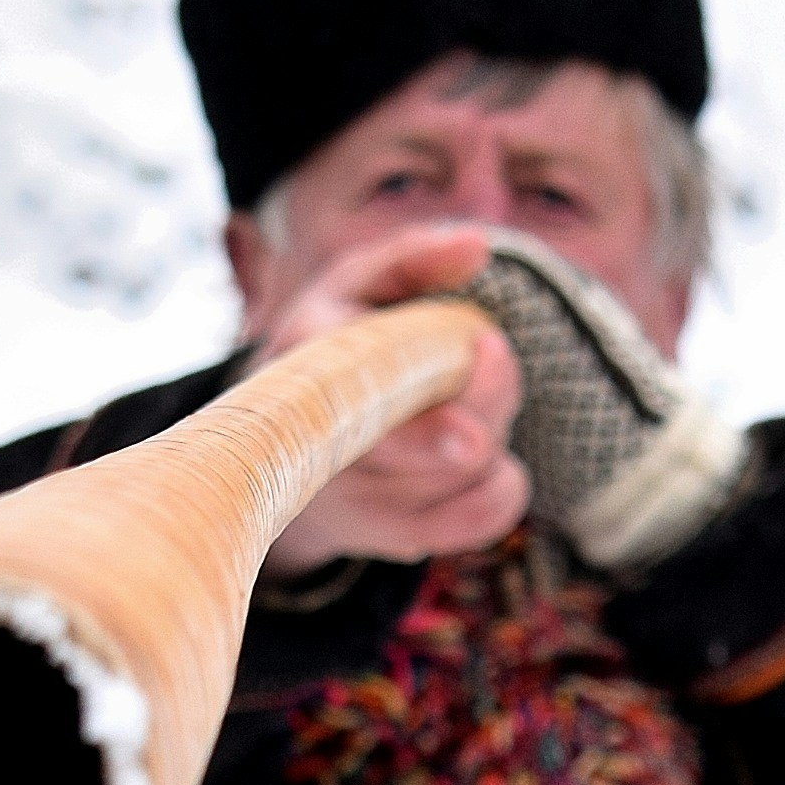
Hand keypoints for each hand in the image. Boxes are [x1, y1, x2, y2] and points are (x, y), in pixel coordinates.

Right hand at [248, 226, 526, 575]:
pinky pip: (479, 521)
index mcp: (310, 374)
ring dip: (493, 430)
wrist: (281, 443)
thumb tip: (475, 246)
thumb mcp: (356, 285)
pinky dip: (503, 486)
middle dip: (490, 395)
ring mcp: (362, 507)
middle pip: (446, 446)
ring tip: (461, 400)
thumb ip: (410, 258)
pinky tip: (485, 456)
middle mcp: (327, 455)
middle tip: (491, 350)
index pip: (368, 415)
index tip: (476, 406)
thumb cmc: (334, 346)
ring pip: (469, 478)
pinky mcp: (397, 538)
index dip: (426, 427)